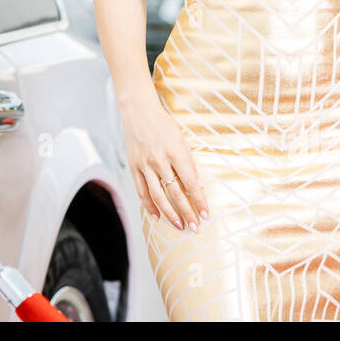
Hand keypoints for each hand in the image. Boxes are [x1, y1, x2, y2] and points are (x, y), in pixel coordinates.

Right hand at [118, 99, 208, 230]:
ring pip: (158, 196)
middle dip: (187, 212)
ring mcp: (145, 165)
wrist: (139, 113)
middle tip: (195, 227)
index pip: (191, 183)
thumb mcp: (182, 141)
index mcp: (176, 153)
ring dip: (170, 214)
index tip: (205, 214)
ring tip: (179, 226)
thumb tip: (197, 187)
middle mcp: (160, 161)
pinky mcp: (134, 168)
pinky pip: (142, 191)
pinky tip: (157, 216)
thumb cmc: (164, 126)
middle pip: (175, 193)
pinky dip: (149, 205)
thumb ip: (188, 164)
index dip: (199, 201)